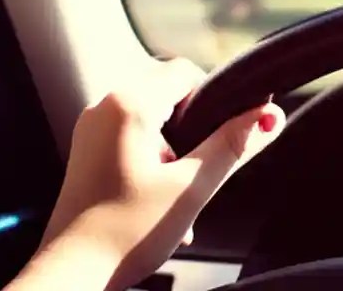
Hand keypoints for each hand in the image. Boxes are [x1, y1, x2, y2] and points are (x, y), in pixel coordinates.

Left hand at [8, 58, 283, 290]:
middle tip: (196, 175)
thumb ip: (233, 145)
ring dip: (174, 154)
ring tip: (176, 198)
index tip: (225, 135)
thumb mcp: (192, 187)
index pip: (185, 72)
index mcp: (128, 104)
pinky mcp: (86, 154)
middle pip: (169, 98)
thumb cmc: (126, 232)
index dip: (214, 99)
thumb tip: (270, 115)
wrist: (72, 275)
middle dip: (192, 134)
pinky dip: (152, 163)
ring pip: (152, 123)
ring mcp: (90, 131)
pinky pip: (131, 141)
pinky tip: (158, 202)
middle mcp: (103, 108)